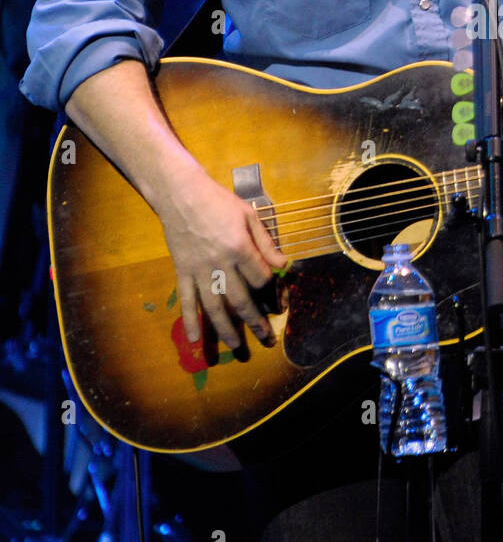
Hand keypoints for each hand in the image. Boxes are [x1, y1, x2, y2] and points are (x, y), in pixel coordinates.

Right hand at [155, 170, 287, 349]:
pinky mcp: (182, 272)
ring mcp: (199, 270)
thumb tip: (283, 265)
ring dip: (226, 329)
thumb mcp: (249, 215)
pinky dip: (189, 321)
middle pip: (241, 300)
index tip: (276, 300)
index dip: (271, 290)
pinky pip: (186, 300)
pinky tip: (194, 340)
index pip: (261, 279)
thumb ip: (266, 242)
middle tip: (266, 339)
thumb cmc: (219, 202)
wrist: (181, 194)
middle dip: (256, 321)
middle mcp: (220, 264)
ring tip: (236, 347)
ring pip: (214, 307)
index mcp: (240, 248)